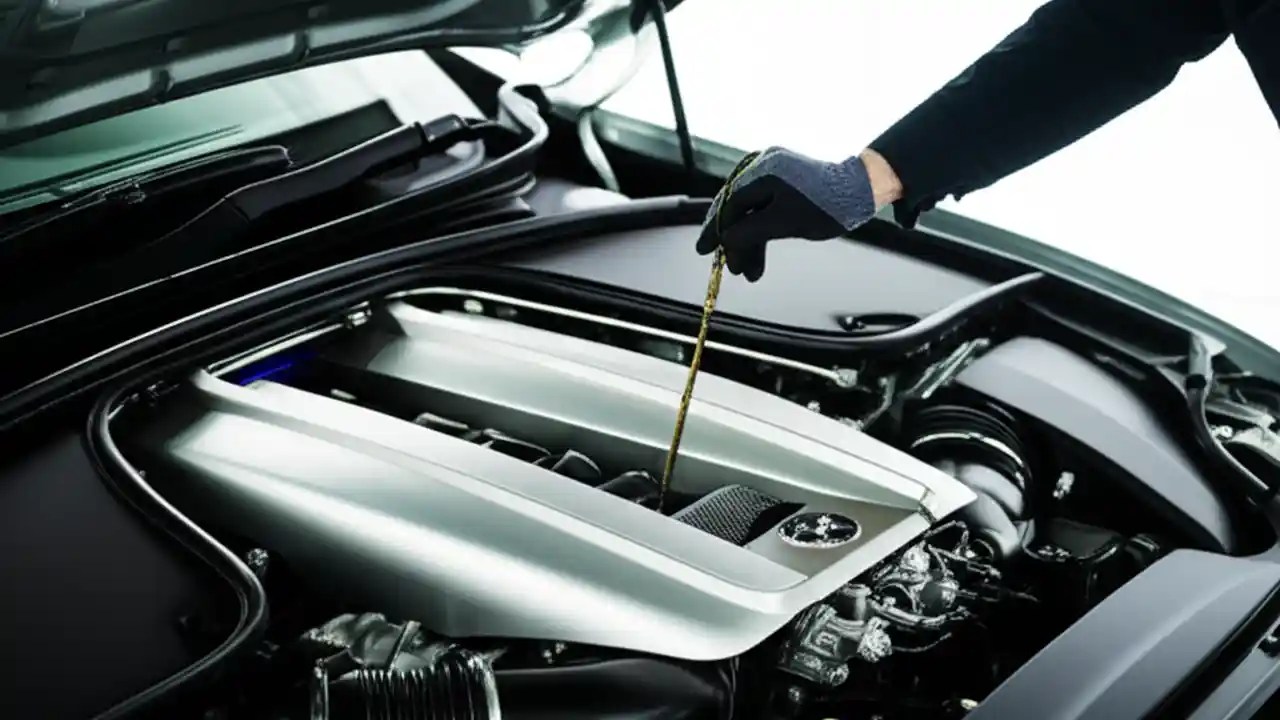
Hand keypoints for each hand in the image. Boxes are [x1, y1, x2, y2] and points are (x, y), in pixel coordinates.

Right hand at [695, 147, 884, 281]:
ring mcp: (774, 175)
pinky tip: (759, 258)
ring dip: (750, 244)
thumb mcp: (784, 223)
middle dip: (736, 242)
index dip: (715, 230)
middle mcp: (763, 167)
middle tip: (733, 270)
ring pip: (752, 214)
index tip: (703, 251)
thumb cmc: (827, 206)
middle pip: (738, 210)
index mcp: (761, 170)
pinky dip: (762, 234)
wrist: (862, 192)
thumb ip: (749, 231)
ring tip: (751, 274)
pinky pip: (765, 211)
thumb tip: (724, 241)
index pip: (729, 204)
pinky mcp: (785, 185)